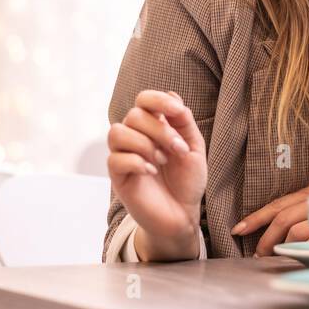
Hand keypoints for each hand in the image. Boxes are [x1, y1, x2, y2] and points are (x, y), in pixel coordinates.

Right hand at [107, 89, 206, 242]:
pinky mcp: (117, 176)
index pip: (144, 100)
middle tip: (178, 150)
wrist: (182, 214)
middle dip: (160, 130)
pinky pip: (114, 159)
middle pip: (133, 115)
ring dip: (144, 144)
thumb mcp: (194, 148)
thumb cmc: (187, 181)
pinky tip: (151, 172)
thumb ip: (184, 122)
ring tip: (162, 160)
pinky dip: (136, 162)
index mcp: (154, 126)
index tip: (177, 111)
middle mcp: (136, 137)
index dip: (158, 100)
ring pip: (116, 132)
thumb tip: (172, 94)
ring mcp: (124, 156)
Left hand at [234, 182, 308, 255]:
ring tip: (279, 258)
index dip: (256, 218)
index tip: (238, 229)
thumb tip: (264, 235)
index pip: (278, 204)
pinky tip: (299, 257)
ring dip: (283, 248)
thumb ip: (295, 216)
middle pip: (283, 219)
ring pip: (295, 233)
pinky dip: (301, 253)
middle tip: (258, 255)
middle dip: (266, 239)